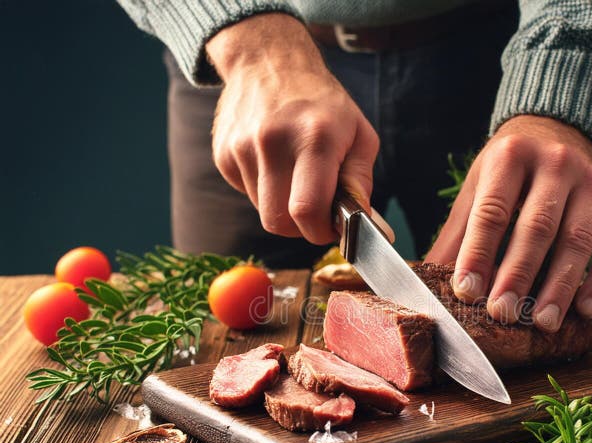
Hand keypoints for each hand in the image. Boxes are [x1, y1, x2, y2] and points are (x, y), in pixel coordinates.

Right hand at [206, 13, 378, 243]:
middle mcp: (273, 142)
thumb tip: (367, 228)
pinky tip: (274, 165)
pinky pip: (247, 194)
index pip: (307, 210)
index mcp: (315, 138)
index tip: (330, 228)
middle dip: (300, 228)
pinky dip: (264, 192)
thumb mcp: (360, 135)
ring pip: (262, 212)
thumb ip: (361, 183)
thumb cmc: (324, 104)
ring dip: (282, 208)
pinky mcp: (223, 154)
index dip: (320, 231)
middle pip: (278, 222)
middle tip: (315, 211)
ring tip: (295, 176)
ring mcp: (242, 148)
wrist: (269, 61)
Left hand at [425, 115, 591, 331]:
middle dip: (518, 274)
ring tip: (543, 321)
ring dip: (560, 287)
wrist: (556, 134)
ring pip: (577, 241)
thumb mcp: (477, 190)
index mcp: (511, 156)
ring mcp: (590, 183)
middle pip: (537, 227)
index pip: (493, 211)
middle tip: (503, 313)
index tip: (467, 292)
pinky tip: (584, 309)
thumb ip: (457, 236)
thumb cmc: (508, 173)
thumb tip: (428, 282)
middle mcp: (556, 163)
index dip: (478, 253)